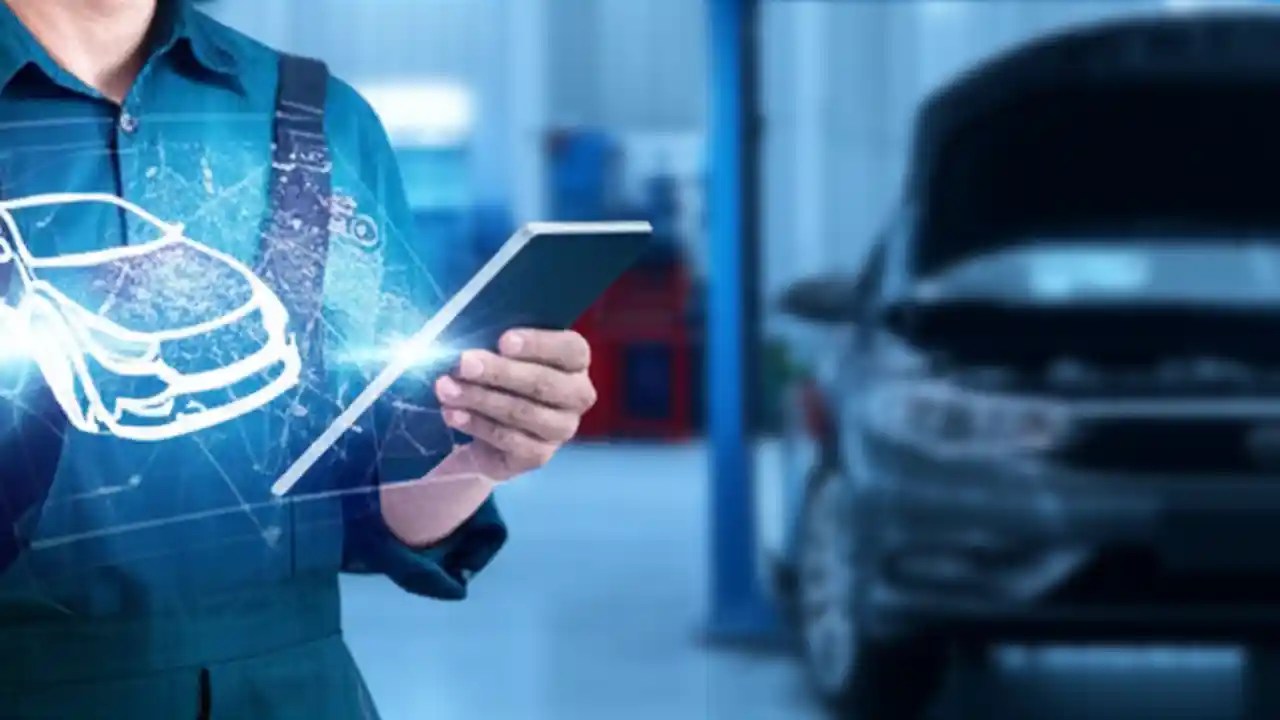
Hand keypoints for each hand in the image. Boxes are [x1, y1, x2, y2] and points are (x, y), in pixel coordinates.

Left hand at [434, 329, 595, 480]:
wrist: (490, 429)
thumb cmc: (502, 378)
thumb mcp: (504, 354)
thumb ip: (498, 346)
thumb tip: (472, 347)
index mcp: (576, 361)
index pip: (570, 349)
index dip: (538, 344)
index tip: (503, 341)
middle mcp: (578, 395)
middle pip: (543, 383)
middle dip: (499, 372)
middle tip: (464, 363)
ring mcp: (562, 429)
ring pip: (522, 412)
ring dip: (479, 398)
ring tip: (446, 388)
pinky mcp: (540, 455)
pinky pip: (507, 439)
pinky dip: (476, 424)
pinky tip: (453, 414)